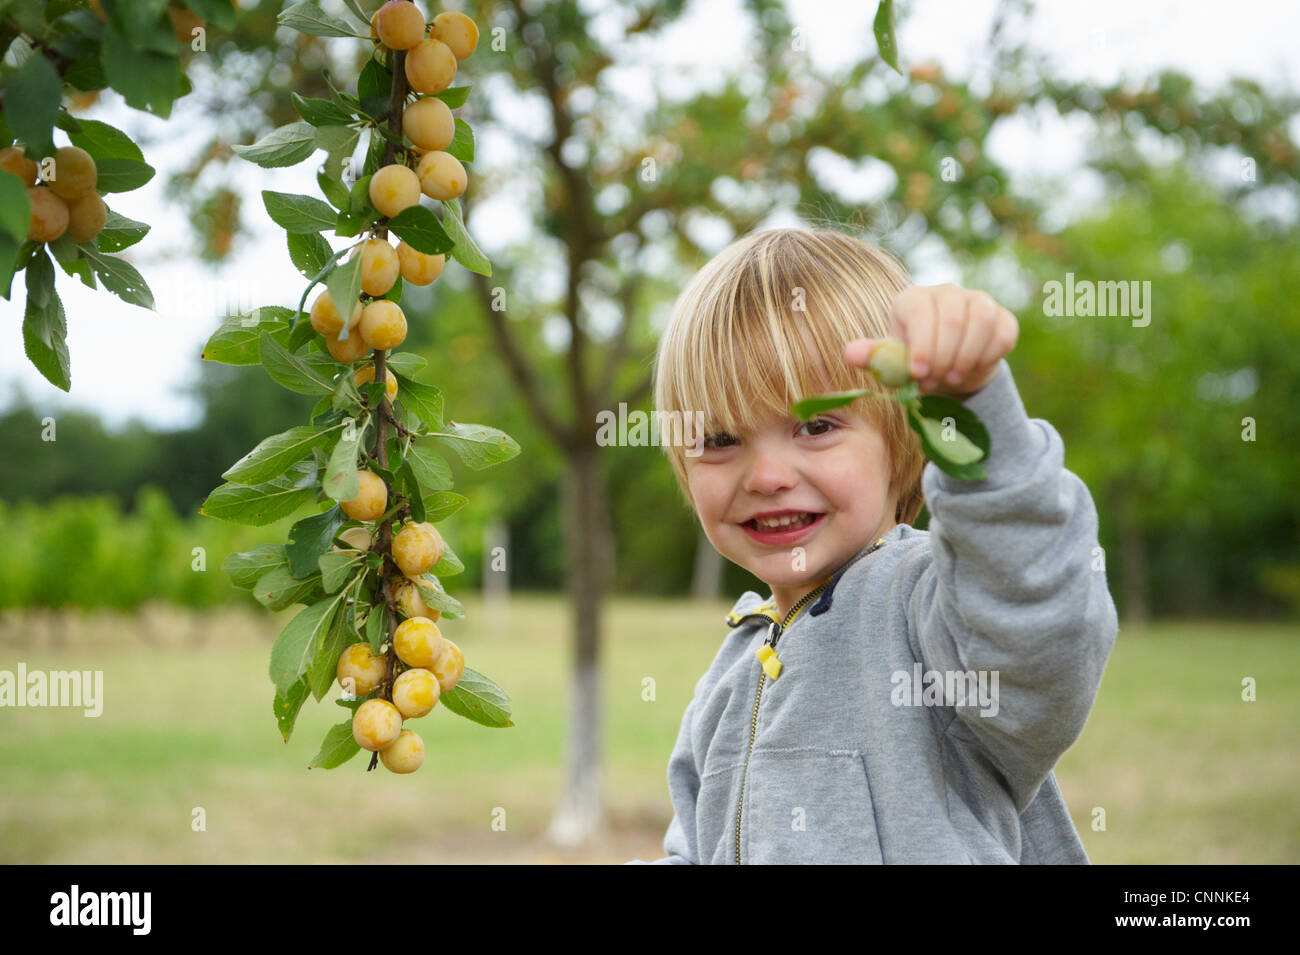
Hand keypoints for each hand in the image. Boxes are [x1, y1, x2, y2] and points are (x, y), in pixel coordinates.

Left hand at [843, 283, 1018, 398]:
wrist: (948, 369)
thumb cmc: (914, 362)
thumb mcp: (891, 363)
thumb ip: (872, 356)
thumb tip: (850, 353)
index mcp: (913, 298)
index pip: (920, 310)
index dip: (921, 344)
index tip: (917, 374)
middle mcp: (947, 292)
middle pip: (952, 318)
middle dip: (942, 356)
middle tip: (933, 382)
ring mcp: (978, 301)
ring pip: (980, 322)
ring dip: (965, 357)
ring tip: (950, 378)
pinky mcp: (1002, 317)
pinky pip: (1001, 334)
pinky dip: (986, 357)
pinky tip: (970, 369)